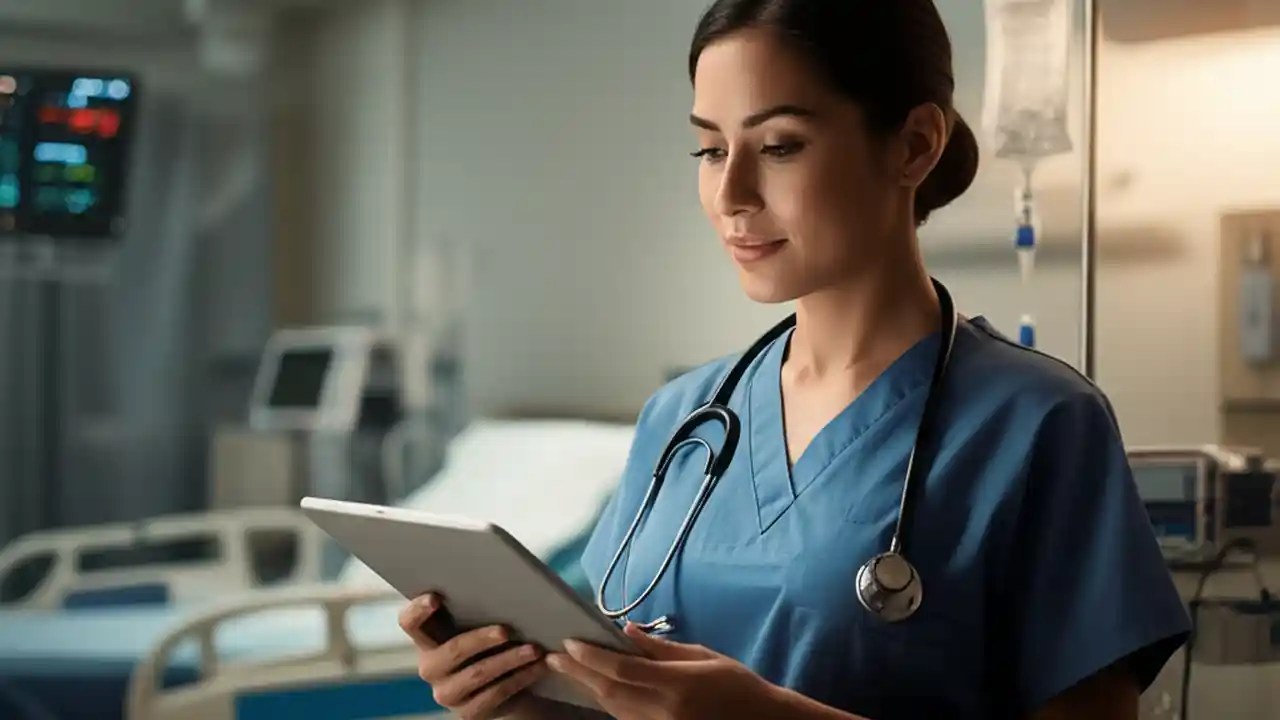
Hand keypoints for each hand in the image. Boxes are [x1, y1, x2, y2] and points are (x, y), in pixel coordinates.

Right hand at [398, 593, 548, 719]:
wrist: (508, 684)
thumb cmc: (493, 643)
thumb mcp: (482, 624)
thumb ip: (480, 606)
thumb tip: (504, 579)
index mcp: (427, 639)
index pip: (410, 623)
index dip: (417, 610)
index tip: (435, 597)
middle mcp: (430, 668)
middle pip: (451, 651)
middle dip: (481, 639)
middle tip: (507, 630)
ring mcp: (447, 693)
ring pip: (478, 674)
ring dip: (509, 659)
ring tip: (533, 649)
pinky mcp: (469, 713)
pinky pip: (495, 694)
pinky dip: (520, 678)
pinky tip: (537, 667)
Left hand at [546, 622, 782, 719]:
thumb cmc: (736, 684)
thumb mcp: (703, 657)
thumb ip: (660, 648)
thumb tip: (624, 633)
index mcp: (677, 686)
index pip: (622, 671)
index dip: (591, 657)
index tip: (570, 643)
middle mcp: (664, 712)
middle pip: (609, 693)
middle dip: (578, 673)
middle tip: (553, 657)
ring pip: (613, 709)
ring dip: (588, 688)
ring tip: (567, 668)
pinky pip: (625, 719)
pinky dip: (606, 702)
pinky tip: (594, 688)